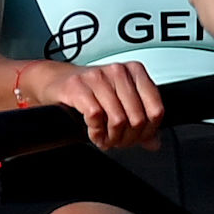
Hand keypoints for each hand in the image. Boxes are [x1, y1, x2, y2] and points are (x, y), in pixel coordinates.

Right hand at [27, 59, 166, 149]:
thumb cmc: (90, 90)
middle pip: (137, 119)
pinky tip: (93, 132)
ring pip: (118, 120)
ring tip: (104, 138)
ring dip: (111, 138)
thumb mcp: (119, 101)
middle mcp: (118, 71)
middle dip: (127, 138)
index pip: (156, 109)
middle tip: (117, 141)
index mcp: (135, 72)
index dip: (147, 131)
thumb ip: (139, 120)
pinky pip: (95, 117)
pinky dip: (95, 132)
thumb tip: (154, 142)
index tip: (137, 137)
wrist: (57, 80)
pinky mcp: (78, 87)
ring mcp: (98, 77)